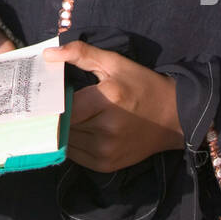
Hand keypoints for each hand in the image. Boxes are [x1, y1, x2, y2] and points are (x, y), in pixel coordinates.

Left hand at [44, 41, 183, 171]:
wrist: (173, 117)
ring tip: (70, 115)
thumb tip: (48, 54)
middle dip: (57, 114)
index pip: (63, 105)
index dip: (52, 99)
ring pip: (66, 141)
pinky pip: (74, 155)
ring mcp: (106, 151)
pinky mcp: (106, 166)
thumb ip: (81, 53)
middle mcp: (107, 129)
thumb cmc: (141, 85)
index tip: (47, 92)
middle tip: (56, 103)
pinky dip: (71, 143)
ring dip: (63, 129)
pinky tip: (80, 130)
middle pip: (63, 124)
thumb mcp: (114, 62)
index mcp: (108, 100)